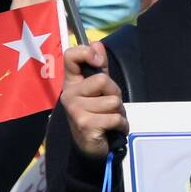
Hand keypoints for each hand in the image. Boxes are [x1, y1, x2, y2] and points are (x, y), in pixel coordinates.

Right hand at [61, 42, 128, 158]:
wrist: (90, 148)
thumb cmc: (96, 115)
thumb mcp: (99, 90)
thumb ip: (99, 67)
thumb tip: (97, 43)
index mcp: (72, 82)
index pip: (71, 56)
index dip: (86, 53)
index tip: (98, 62)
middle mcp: (69, 94)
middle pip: (102, 80)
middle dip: (115, 92)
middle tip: (109, 105)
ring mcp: (75, 110)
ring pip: (113, 101)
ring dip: (119, 112)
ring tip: (109, 119)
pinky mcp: (85, 124)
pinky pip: (115, 117)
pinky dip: (121, 125)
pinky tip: (112, 130)